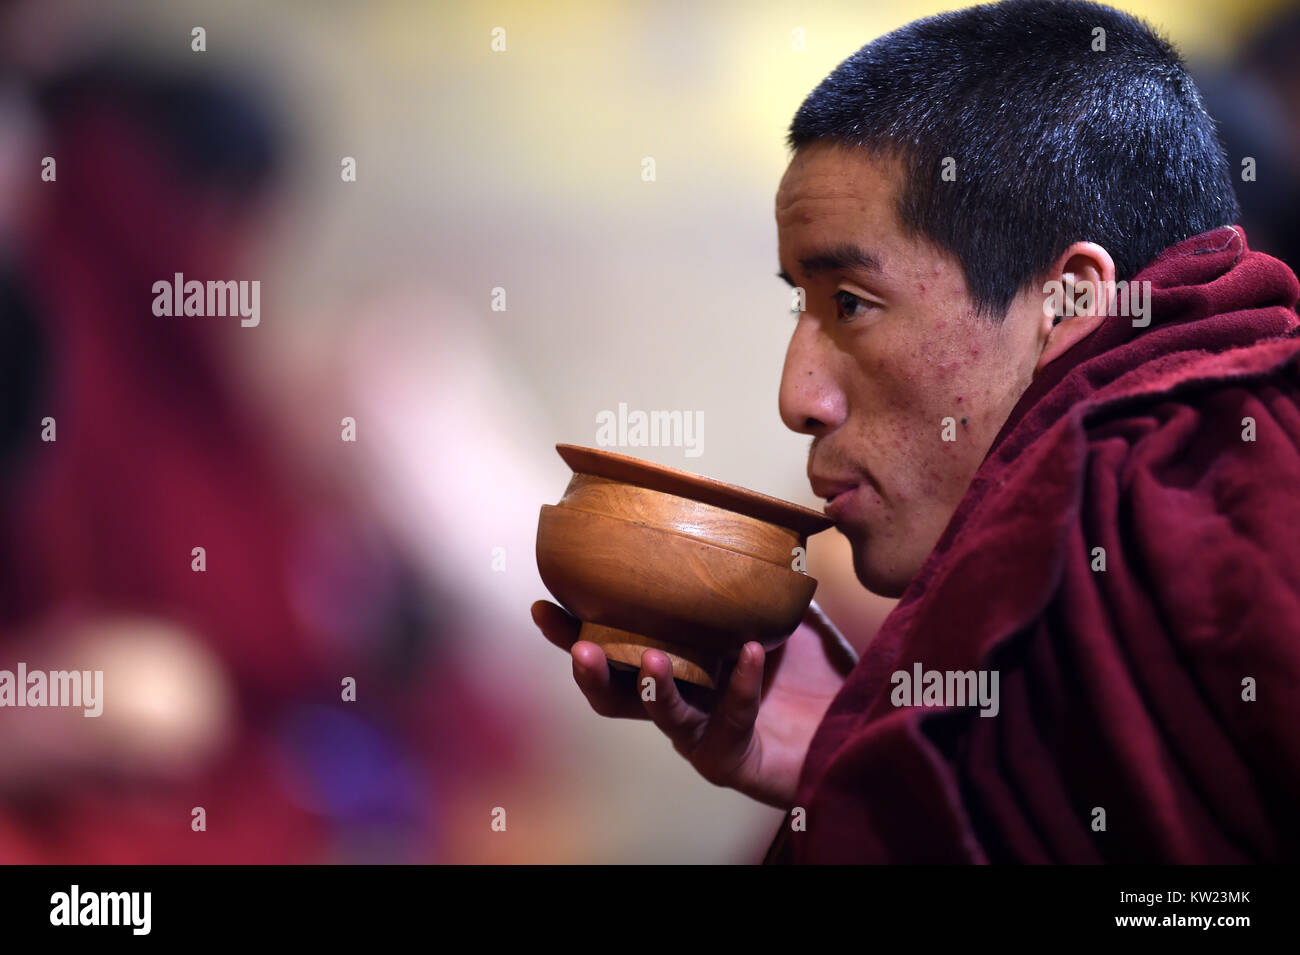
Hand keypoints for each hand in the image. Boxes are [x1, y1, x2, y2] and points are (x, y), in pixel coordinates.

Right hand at [531, 600, 856, 807]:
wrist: (855, 722)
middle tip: (579, 645)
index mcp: (678, 664)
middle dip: (589, 670)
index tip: (544, 603)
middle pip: (614, 694)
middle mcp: (681, 701)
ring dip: (650, 688)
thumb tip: (752, 514)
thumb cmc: (814, 672)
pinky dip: (740, 685)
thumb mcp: (783, 610)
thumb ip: (759, 575)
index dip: (574, 631)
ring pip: (659, 716)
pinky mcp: (733, 758)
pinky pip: (728, 720)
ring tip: (649, 656)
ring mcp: (702, 733)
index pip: (612, 647)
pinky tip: (751, 654)